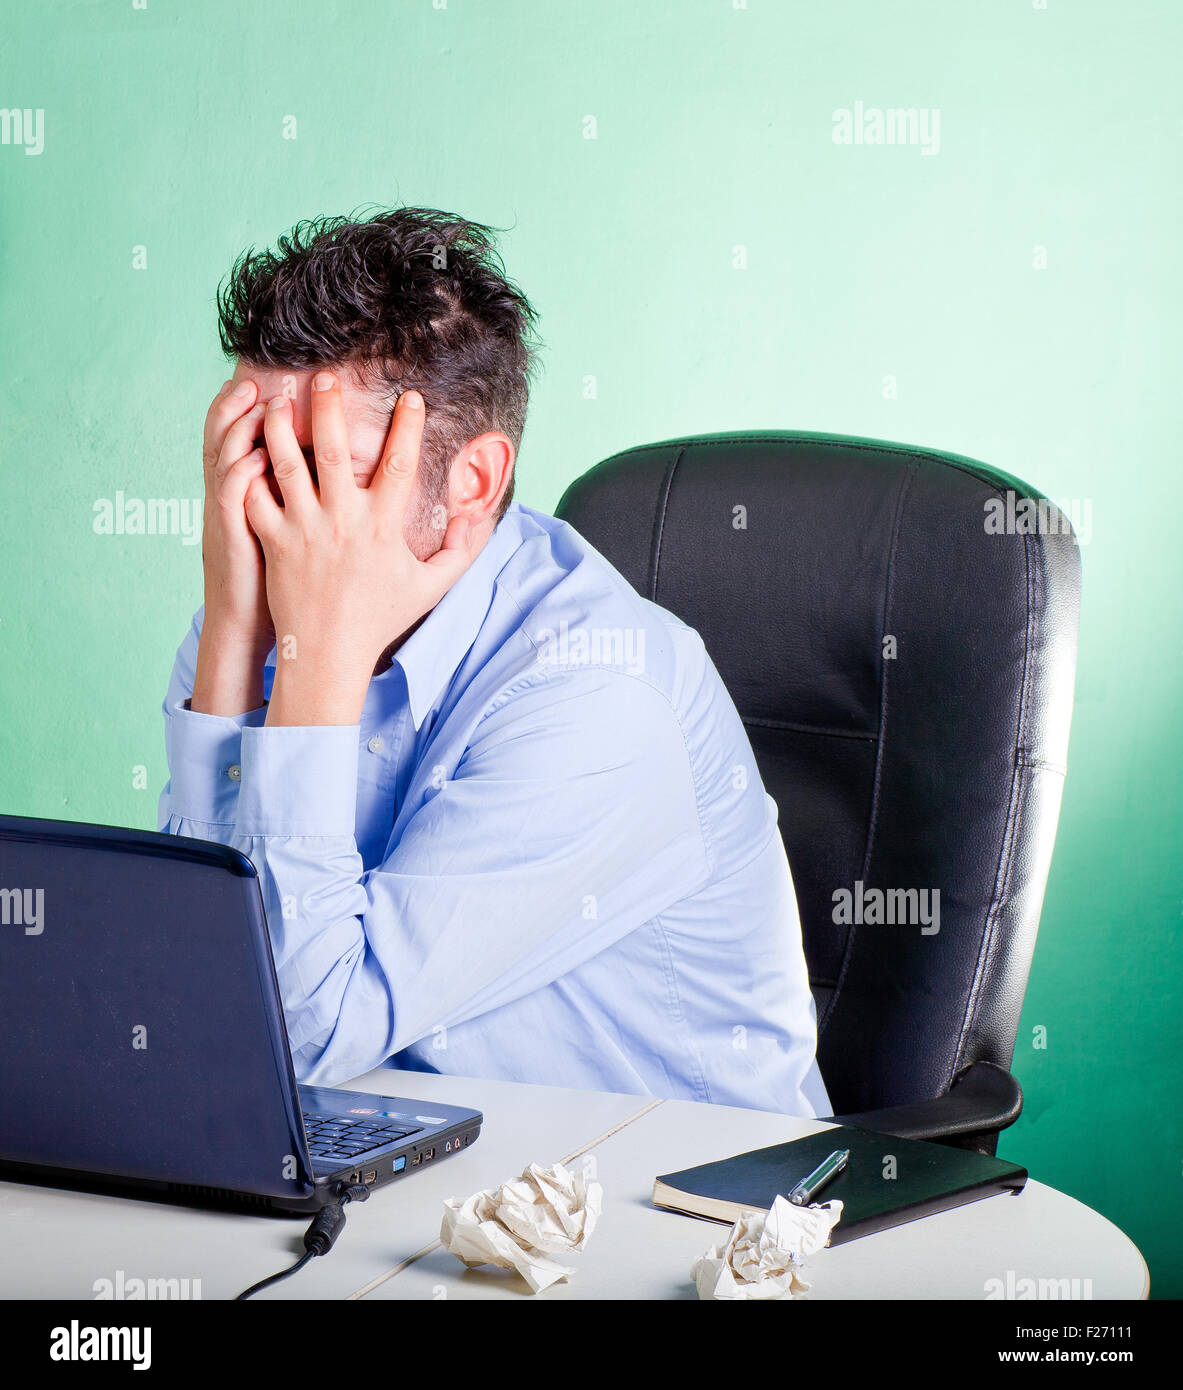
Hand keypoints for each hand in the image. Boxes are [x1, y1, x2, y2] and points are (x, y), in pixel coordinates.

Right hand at [191, 379, 273, 714]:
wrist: (247, 624)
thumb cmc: (274, 580)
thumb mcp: (281, 530)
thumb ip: (295, 497)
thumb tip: (328, 473)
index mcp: (244, 492)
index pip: (240, 438)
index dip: (247, 409)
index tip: (269, 381)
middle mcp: (231, 496)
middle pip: (225, 436)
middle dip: (240, 404)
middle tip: (264, 378)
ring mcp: (229, 514)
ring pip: (225, 457)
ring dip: (241, 426)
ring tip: (262, 400)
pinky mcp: (233, 536)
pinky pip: (231, 496)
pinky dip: (241, 472)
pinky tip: (260, 456)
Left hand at [246, 374, 474, 725]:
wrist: (328, 654)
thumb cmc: (380, 620)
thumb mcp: (431, 588)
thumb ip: (460, 553)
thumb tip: (478, 520)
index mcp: (382, 526)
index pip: (400, 463)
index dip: (409, 426)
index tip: (411, 397)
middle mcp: (342, 520)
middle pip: (332, 449)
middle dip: (327, 406)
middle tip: (324, 376)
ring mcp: (303, 529)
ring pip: (285, 463)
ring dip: (279, 427)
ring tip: (277, 401)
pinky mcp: (272, 541)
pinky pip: (255, 496)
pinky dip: (249, 469)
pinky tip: (248, 447)